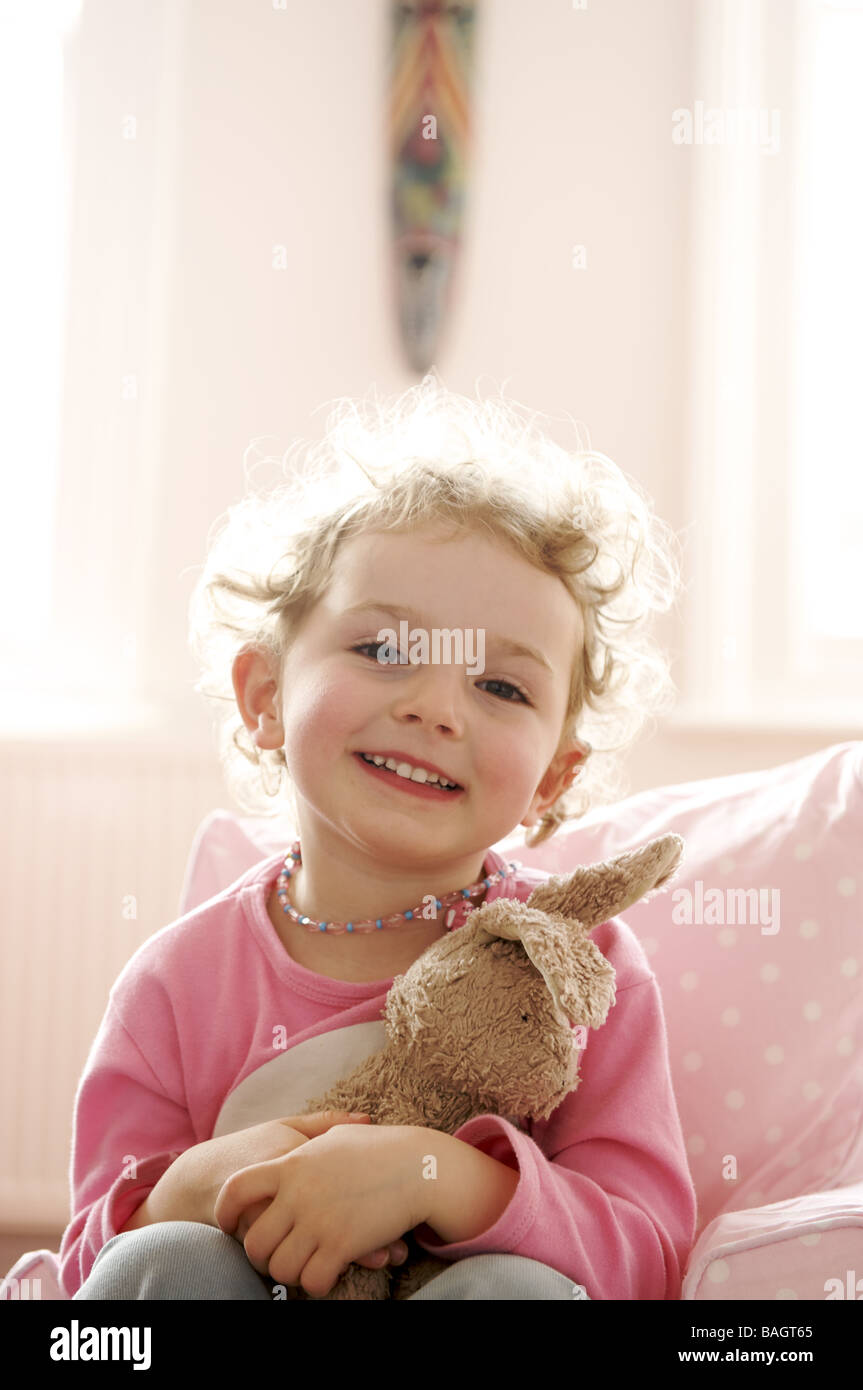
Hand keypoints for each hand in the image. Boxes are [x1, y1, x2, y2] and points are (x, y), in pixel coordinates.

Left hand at [214, 1122, 429, 1297]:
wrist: (420, 1166)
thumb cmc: (380, 1150)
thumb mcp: (337, 1138)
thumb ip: (309, 1144)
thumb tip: (296, 1148)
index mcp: (292, 1164)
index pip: (236, 1189)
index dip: (225, 1212)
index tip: (229, 1224)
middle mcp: (299, 1193)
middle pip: (254, 1242)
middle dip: (261, 1257)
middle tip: (276, 1257)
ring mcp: (319, 1220)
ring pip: (280, 1268)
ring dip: (290, 1274)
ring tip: (304, 1266)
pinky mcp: (342, 1244)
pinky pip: (312, 1281)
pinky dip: (316, 1284)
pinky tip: (328, 1273)